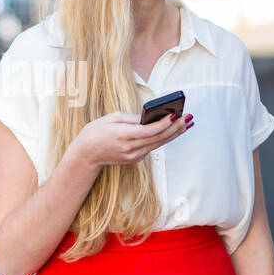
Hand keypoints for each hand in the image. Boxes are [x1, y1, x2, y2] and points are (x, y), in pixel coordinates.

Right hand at [70, 110, 192, 169]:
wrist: (86, 154)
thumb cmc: (96, 132)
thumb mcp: (112, 118)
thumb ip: (132, 118)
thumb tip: (150, 117)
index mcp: (124, 135)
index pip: (149, 130)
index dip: (164, 123)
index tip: (175, 115)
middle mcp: (131, 148)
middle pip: (159, 138)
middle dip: (175, 128)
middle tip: (188, 117)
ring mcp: (134, 156)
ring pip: (159, 144)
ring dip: (174, 133)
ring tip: (187, 123)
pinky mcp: (135, 159)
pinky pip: (152, 147)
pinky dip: (163, 138)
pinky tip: (173, 131)